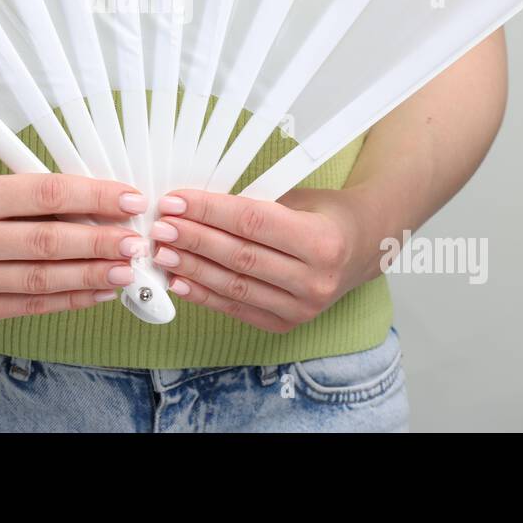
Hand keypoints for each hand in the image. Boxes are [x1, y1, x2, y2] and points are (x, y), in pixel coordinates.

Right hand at [0, 170, 150, 321]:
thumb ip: (33, 195)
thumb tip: (97, 205)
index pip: (46, 195)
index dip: (94, 196)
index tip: (129, 199)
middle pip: (48, 243)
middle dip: (100, 242)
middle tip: (135, 241)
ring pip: (42, 280)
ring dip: (91, 275)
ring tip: (126, 269)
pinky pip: (29, 305)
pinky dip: (68, 299)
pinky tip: (97, 290)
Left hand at [151, 186, 378, 332]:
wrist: (362, 249)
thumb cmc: (326, 216)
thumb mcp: (298, 198)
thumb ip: (253, 205)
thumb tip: (194, 205)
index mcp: (322, 240)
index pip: (252, 222)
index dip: (209, 212)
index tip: (176, 201)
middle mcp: (315, 279)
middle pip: (239, 256)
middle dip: (193, 240)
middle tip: (160, 227)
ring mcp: (302, 308)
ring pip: (235, 286)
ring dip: (192, 269)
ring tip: (162, 253)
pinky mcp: (287, 324)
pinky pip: (237, 309)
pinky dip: (204, 295)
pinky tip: (179, 281)